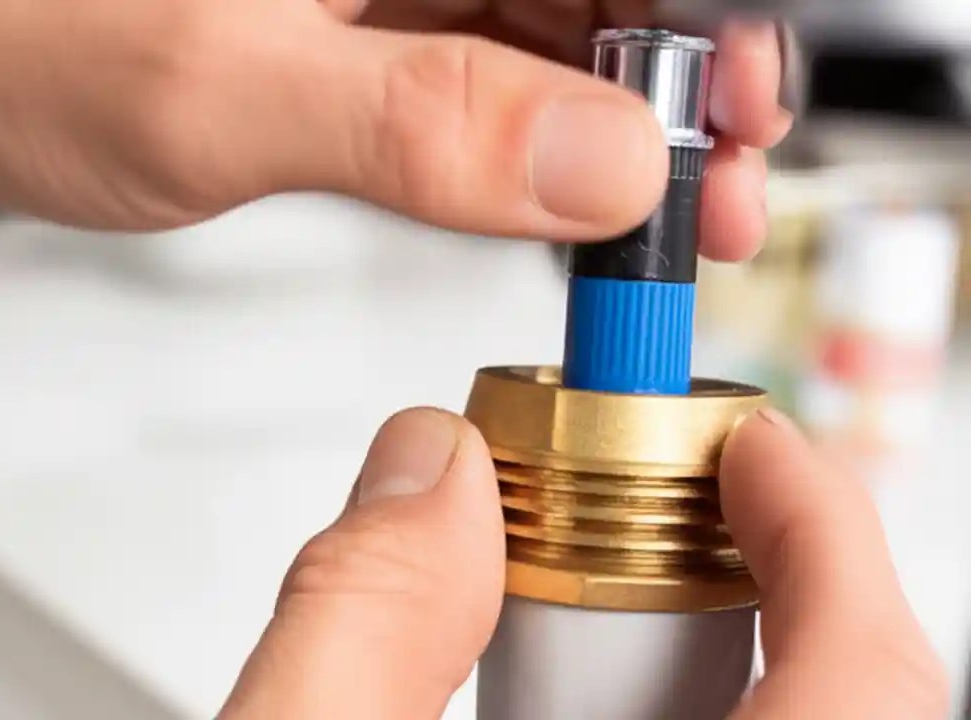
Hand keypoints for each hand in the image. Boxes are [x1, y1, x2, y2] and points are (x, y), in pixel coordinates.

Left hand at [0, 1, 784, 260]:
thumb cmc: (6, 37)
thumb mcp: (215, 94)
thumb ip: (415, 126)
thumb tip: (592, 158)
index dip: (693, 12)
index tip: (739, 101)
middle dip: (674, 74)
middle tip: (714, 180)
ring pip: (548, 16)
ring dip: (619, 113)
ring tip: (660, 211)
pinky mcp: (355, 12)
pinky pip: (485, 59)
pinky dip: (541, 129)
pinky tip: (567, 188)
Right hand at [218, 408, 947, 718]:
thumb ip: (355, 621)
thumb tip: (422, 468)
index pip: (871, 675)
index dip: (824, 527)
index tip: (748, 437)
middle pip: (831, 691)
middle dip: (708, 586)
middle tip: (596, 549)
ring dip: (664, 661)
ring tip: (534, 654)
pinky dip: (649, 706)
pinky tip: (531, 706)